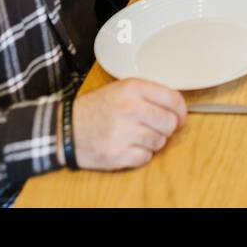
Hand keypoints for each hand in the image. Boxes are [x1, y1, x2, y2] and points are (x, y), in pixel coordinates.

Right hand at [71, 78, 187, 170]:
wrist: (65, 129)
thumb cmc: (96, 108)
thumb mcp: (120, 89)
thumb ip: (148, 93)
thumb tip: (178, 108)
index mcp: (133, 88)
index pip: (174, 100)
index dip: (181, 111)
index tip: (180, 117)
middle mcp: (131, 108)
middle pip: (170, 123)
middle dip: (166, 128)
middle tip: (154, 128)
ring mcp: (125, 133)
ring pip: (160, 142)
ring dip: (152, 142)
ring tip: (136, 136)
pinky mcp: (119, 154)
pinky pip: (146, 157)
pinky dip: (140, 155)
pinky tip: (128, 147)